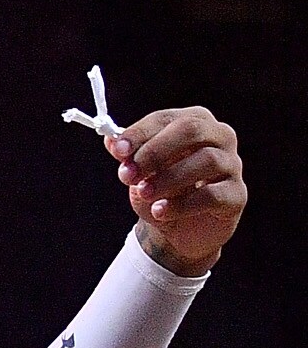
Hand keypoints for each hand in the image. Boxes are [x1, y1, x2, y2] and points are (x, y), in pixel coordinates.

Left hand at [109, 107, 244, 275]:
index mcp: (193, 122)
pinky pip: (213, 194)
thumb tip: (111, 142)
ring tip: (144, 193)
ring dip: (169, 178)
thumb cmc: (161, 190)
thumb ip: (127, 155)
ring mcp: (232, 165)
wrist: (177, 229)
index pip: (167, 119)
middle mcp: (219, 137)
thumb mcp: (139, 171)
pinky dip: (182, 204)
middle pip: (193, 130)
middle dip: (156, 151)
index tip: (118, 151)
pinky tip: (160, 212)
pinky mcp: (237, 194)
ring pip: (207, 160)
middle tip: (129, 174)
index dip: (140, 133)